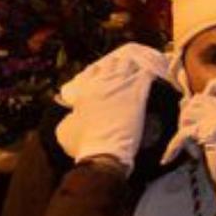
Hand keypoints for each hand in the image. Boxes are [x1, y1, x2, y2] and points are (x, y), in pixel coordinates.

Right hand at [55, 45, 171, 173]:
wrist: (104, 152)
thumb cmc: (82, 143)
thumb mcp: (64, 129)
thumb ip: (68, 117)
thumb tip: (71, 115)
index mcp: (85, 90)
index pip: (92, 69)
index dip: (98, 72)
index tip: (102, 77)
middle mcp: (102, 84)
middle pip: (112, 62)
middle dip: (117, 66)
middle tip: (121, 75)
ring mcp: (121, 88)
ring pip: (129, 64)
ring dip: (132, 68)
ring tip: (136, 73)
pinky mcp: (137, 96)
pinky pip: (146, 75)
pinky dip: (149, 73)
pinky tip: (152, 76)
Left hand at [162, 79, 215, 200]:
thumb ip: (210, 116)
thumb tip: (182, 102)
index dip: (215, 86)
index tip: (208, 102)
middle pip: (198, 99)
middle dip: (189, 118)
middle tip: (195, 139)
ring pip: (187, 112)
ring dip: (184, 132)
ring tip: (195, 149)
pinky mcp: (211, 131)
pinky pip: (182, 133)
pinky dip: (173, 146)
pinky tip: (169, 158)